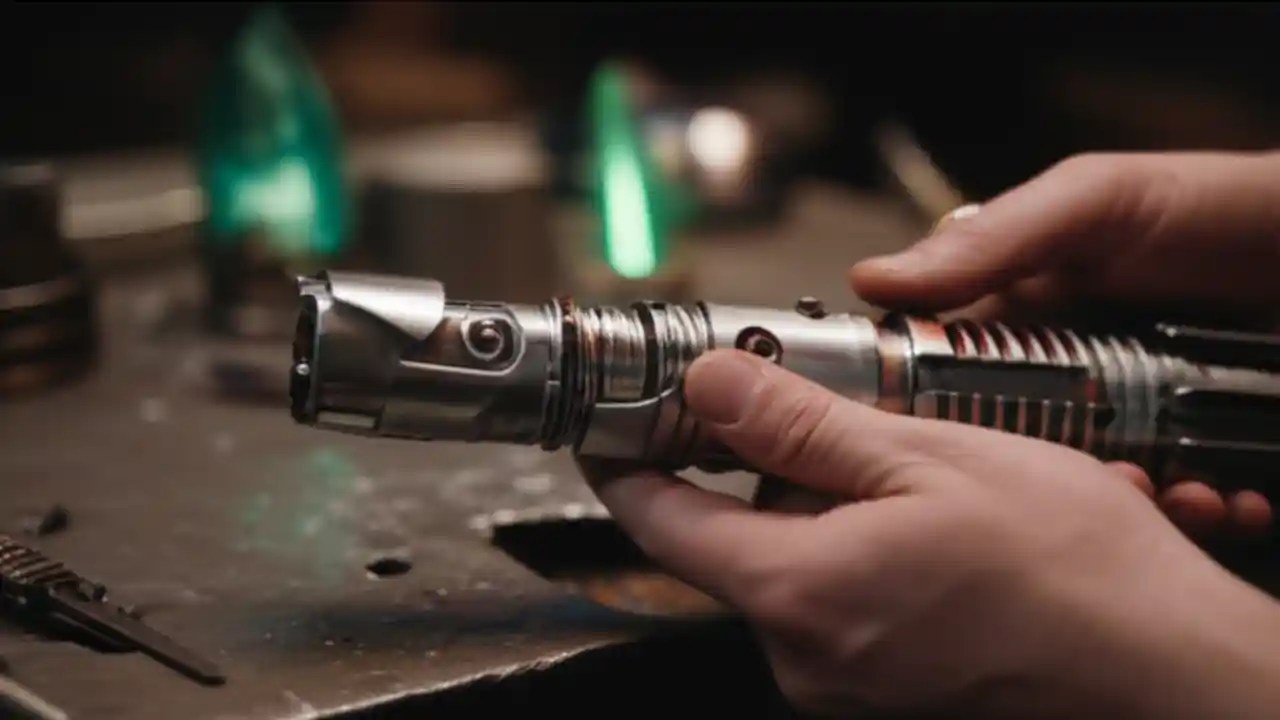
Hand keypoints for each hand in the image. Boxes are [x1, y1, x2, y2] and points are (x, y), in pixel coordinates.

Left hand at [579, 350, 1279, 718]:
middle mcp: (804, 653)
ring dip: (826, 507)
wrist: (1167, 674)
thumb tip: (709, 385)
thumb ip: (801, 426)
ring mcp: (842, 682)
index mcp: (798, 592)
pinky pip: (836, 602)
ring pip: (791, 566)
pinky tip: (929, 525)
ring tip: (912, 475)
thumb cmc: (1071, 572)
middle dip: (763, 471)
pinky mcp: (881, 690)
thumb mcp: (928, 460)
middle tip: (826, 414)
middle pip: (733, 540)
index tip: (612, 423)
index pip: (659, 523)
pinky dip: (858, 548)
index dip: (625, 463)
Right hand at [851, 151, 1279, 537]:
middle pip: (1023, 457)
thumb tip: (871, 278)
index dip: (933, 423)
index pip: (941, 384)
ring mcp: (1132, 422)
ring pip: (1102, 496)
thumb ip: (993, 240)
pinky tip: (1232, 498)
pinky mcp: (1194, 454)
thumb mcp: (1094, 203)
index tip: (947, 454)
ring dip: (1139, 509)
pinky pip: (1182, 507)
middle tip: (1101, 481)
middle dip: (1054, 483)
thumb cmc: (1211, 208)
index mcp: (1015, 326)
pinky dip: (1207, 512)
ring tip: (1184, 495)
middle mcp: (1064, 382)